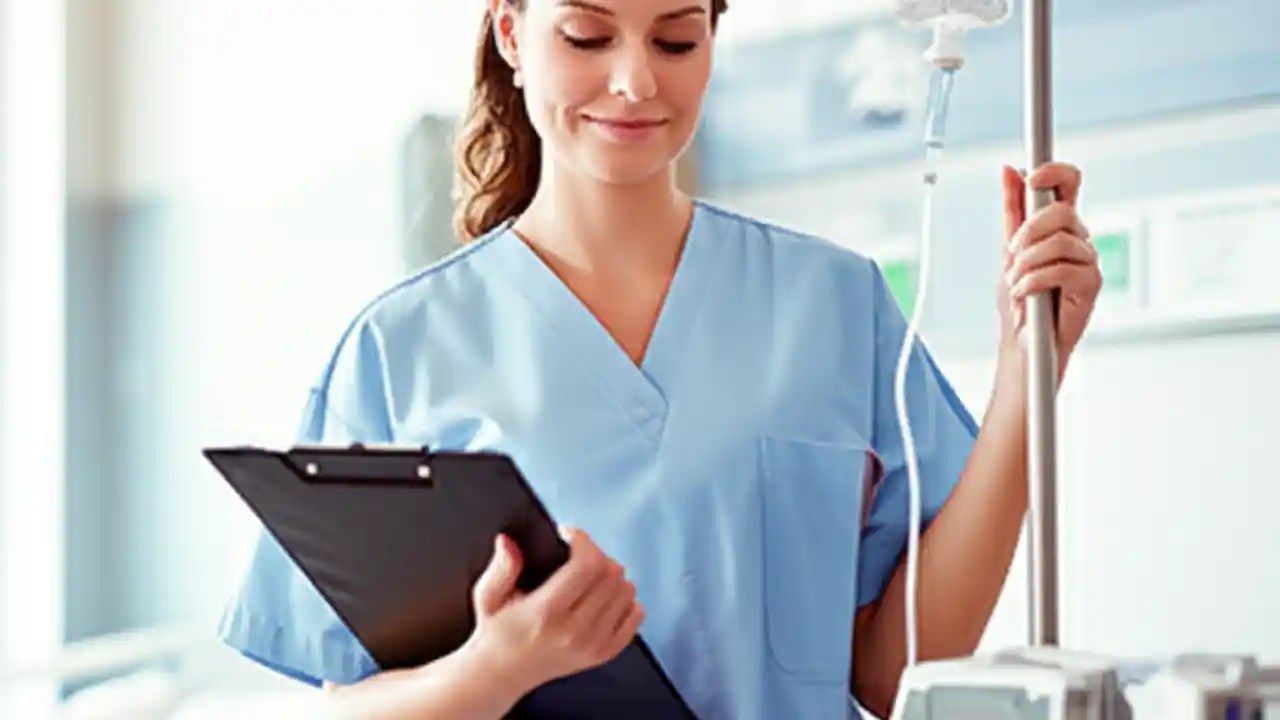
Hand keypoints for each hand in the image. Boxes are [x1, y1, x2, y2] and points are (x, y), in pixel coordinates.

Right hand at [463, 528, 644, 697]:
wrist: (502, 674)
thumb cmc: (497, 632)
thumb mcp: (488, 596)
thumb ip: (501, 567)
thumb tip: (509, 542)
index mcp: (546, 613)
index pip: (586, 566)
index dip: (582, 540)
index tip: (568, 535)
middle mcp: (574, 631)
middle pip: (611, 574)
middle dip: (596, 553)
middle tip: (578, 554)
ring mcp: (593, 644)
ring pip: (626, 591)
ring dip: (612, 575)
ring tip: (590, 575)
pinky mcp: (604, 654)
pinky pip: (635, 615)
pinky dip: (625, 600)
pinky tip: (604, 596)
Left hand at [998, 162, 1102, 380]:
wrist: (1022, 340)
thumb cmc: (1020, 298)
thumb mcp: (1009, 247)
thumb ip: (1013, 209)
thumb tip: (1009, 170)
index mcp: (1059, 226)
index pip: (1070, 183)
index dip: (1055, 172)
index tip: (1032, 178)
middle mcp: (1077, 238)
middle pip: (1062, 211)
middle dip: (1028, 231)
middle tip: (1012, 254)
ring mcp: (1087, 260)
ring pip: (1060, 241)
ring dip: (1027, 263)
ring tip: (1016, 281)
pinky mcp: (1092, 283)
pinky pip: (1062, 269)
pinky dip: (1035, 281)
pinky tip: (1025, 294)